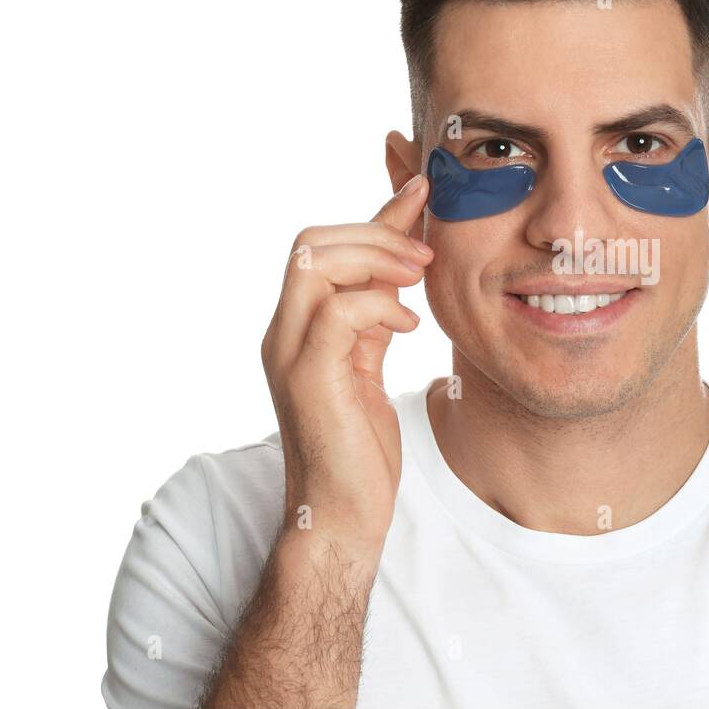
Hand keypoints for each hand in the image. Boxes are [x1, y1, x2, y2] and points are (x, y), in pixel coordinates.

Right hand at [260, 169, 432, 557]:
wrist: (343, 516)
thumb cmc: (360, 447)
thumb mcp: (373, 359)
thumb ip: (379, 308)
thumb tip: (404, 259)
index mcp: (298, 326)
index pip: (323, 245)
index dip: (374, 215)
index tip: (421, 191)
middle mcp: (283, 332)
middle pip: (311, 242)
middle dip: (375, 233)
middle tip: (425, 253)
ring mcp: (289, 354)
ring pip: (315, 265)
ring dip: (376, 260)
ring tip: (418, 280)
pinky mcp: (308, 379)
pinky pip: (336, 313)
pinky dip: (377, 306)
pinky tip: (407, 326)